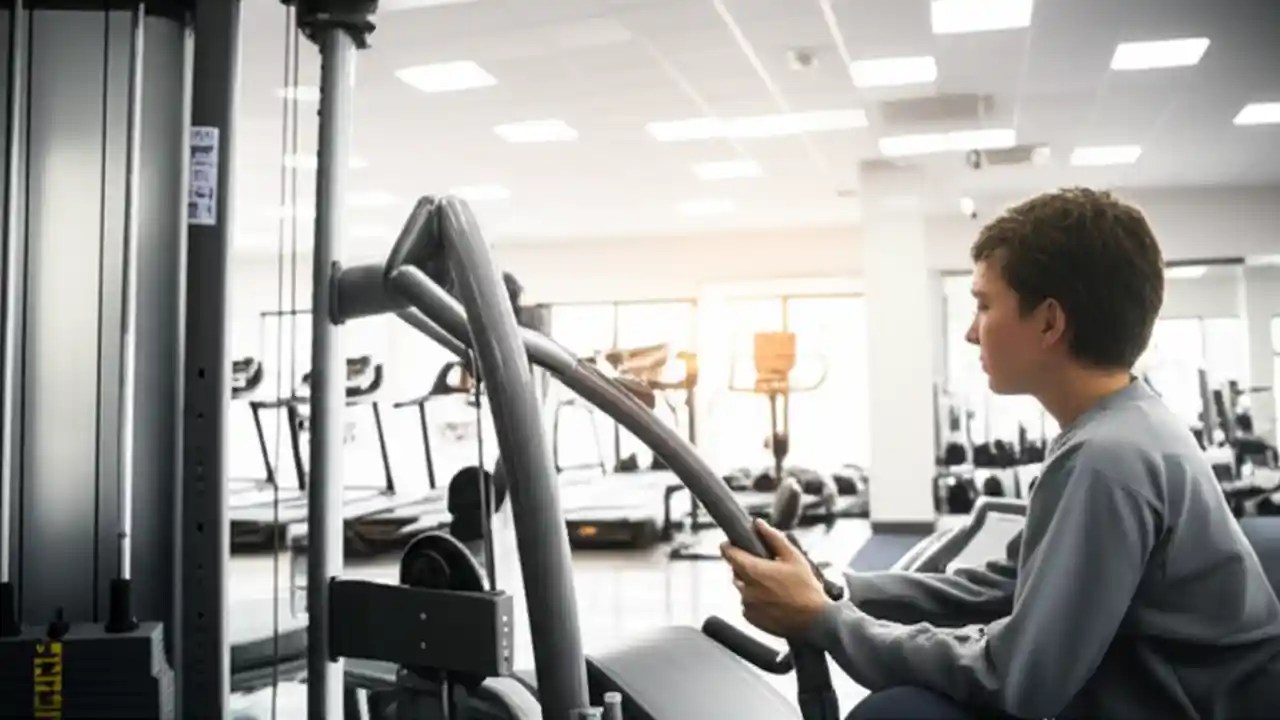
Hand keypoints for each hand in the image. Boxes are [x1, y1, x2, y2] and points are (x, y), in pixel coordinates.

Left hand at [721, 519, 831, 638]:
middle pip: (736, 570)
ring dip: (752, 584)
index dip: (729, 546)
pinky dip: (756, 599)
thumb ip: (774, 538)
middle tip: (767, 567)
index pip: (728, 553)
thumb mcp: (794, 557)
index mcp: (753, 571)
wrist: (814, 622)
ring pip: (742, 588)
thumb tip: (758, 523)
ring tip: (774, 586)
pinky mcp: (751, 618)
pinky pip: (747, 603)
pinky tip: (774, 600)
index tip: (733, 543)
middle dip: (746, 566)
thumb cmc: (806, 588)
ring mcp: (747, 605)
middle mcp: (745, 589)